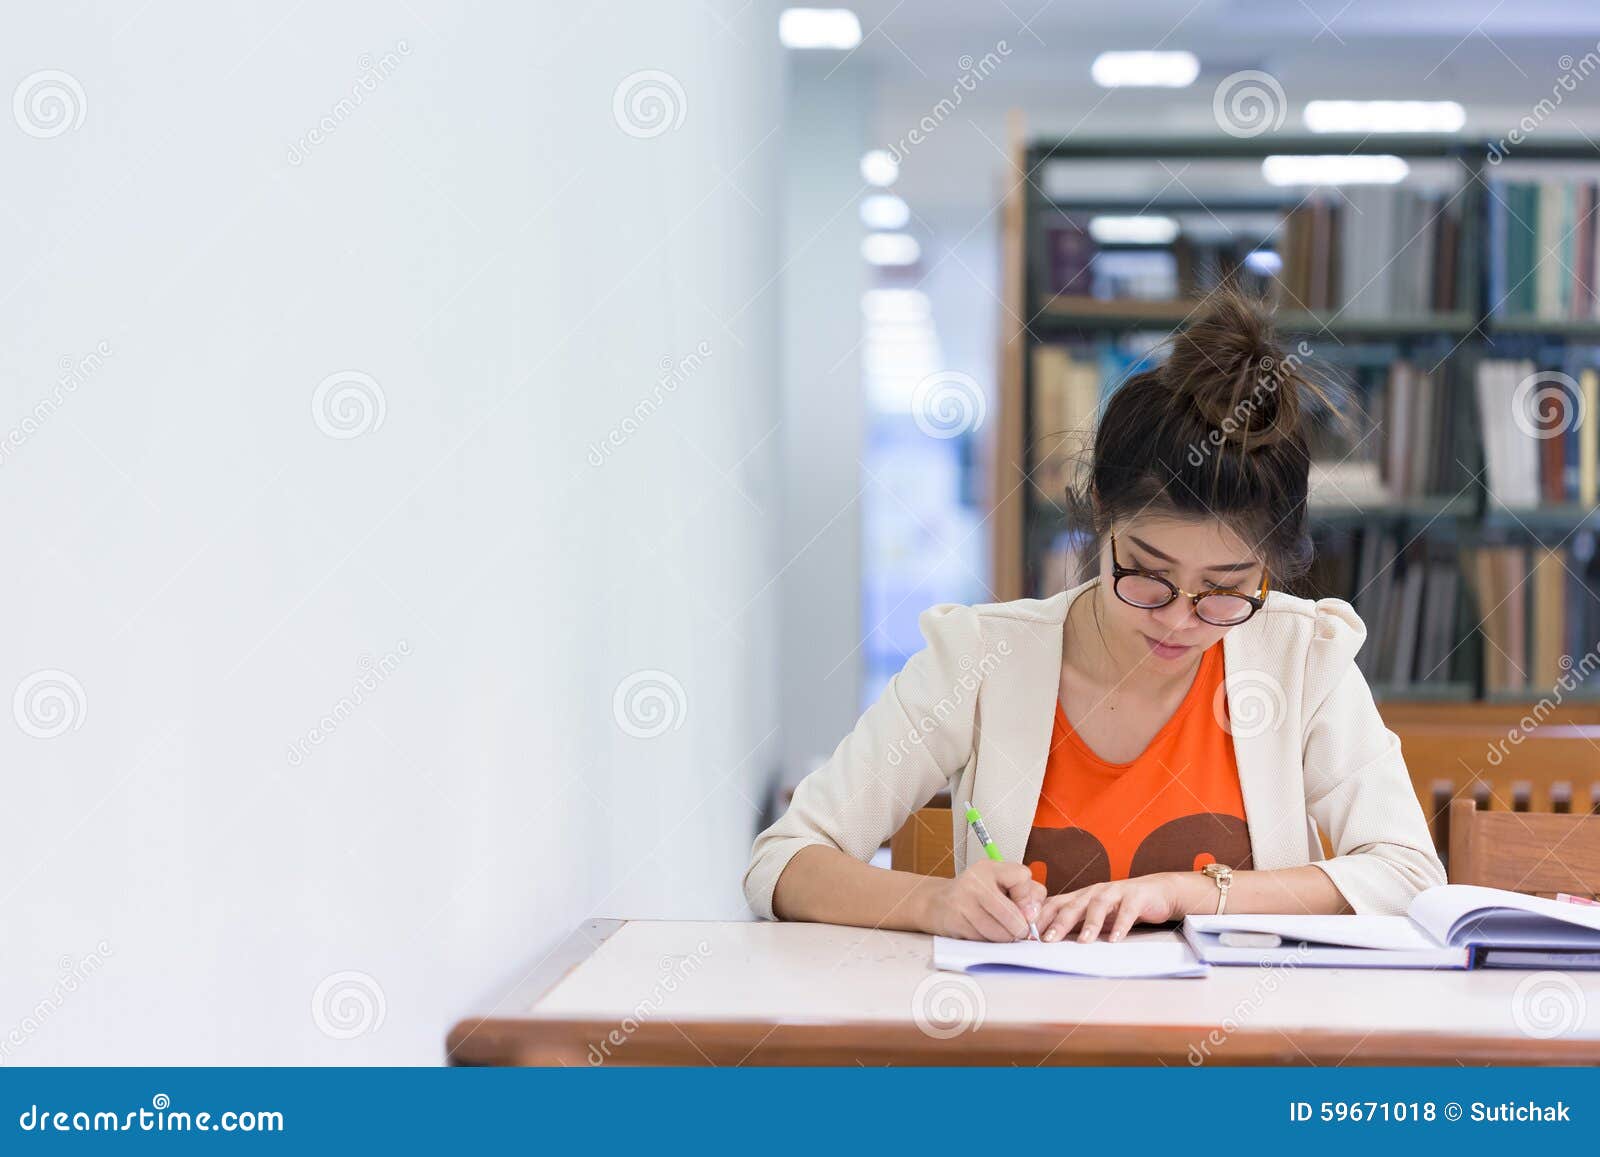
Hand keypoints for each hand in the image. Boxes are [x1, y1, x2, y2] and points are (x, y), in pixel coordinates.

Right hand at [923, 860, 1044, 941]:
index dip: (1027, 897)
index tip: (1022, 906)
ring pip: (1000, 933)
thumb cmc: (975, 894)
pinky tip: (982, 931)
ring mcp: (964, 901)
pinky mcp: (956, 921)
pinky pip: (984, 940)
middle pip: (1013, 915)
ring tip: (999, 930)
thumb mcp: (1000, 883)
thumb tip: (1033, 915)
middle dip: (1019, 928)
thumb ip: (1026, 893)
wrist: (938, 902)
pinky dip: (988, 941)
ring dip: (1004, 938)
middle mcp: (976, 881)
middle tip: (1018, 930)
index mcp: (990, 868)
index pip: (1022, 877)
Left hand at [1036, 873, 1196, 941]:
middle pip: (1072, 905)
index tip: (1028, 936)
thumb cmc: (1120, 906)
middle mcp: (1093, 892)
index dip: (1040, 919)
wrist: (1156, 892)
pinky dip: (1120, 925)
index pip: (1054, 905)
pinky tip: (1115, 939)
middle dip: (1058, 922)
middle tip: (1048, 940)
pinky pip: (1127, 911)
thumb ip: (1073, 925)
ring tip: (1083, 942)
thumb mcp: (1093, 915)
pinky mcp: (1135, 897)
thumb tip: (1046, 942)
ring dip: (1089, 924)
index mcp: (1079, 896)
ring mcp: (1114, 892)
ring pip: (1097, 905)